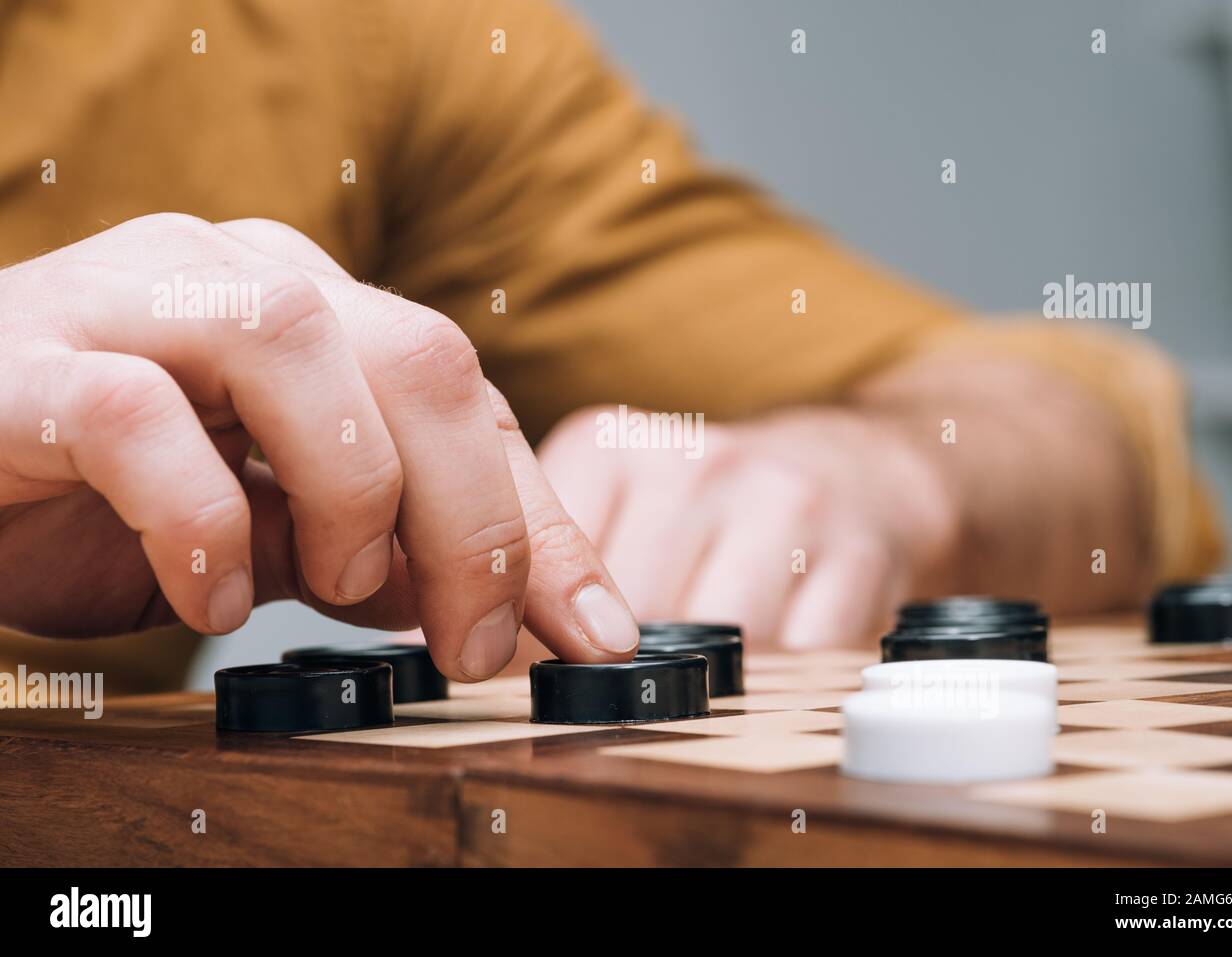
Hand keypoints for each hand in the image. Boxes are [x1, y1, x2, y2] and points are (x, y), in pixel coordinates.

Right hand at [0, 214, 639, 679]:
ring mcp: (134, 301)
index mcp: (316, 311)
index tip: (593, 631)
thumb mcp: (269, 537)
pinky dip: (196, 519)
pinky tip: (206, 597)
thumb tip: (496, 608)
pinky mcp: (31, 361)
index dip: (541, 521)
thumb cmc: (97, 496)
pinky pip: (136, 416)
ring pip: (295, 347)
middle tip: (474, 644)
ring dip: (349, 491)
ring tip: (330, 586)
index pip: (468, 400)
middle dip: (476, 519)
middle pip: (421, 359)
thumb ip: (373, 552)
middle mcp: (240, 277)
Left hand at [539, 405, 957, 647]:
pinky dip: (781, 676)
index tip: (552, 660)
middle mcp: (694, 459)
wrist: (855, 470)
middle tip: (643, 661)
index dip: (544, 633)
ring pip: (713, 642)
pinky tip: (776, 644)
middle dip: (631, 661)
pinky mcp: (854, 547)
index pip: (545, 566)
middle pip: (630, 616)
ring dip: (711, 672)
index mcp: (610, 444)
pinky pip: (795, 655)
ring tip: (712, 648)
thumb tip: (471, 653)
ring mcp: (780, 498)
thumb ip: (541, 564)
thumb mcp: (613, 504)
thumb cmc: (709, 509)